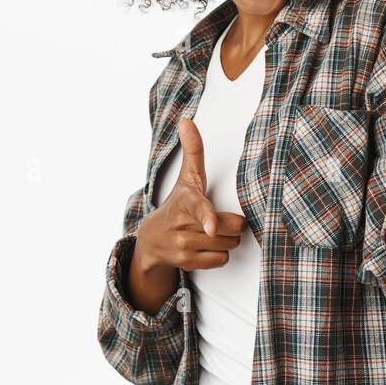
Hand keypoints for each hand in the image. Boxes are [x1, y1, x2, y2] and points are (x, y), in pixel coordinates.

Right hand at [135, 117, 247, 272]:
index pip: (200, 208)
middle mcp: (182, 225)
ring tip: (211, 233)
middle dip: (233, 226)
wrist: (152, 239)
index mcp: (186, 201)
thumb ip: (192, 150)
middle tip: (221, 220)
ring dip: (227, 241)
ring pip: (228, 245)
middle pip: (230, 229)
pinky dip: (219, 256)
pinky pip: (221, 261)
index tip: (212, 225)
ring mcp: (183, 246)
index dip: (207, 217)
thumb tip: (186, 120)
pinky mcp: (186, 264)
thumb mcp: (186, 177)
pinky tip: (206, 247)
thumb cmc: (178, 203)